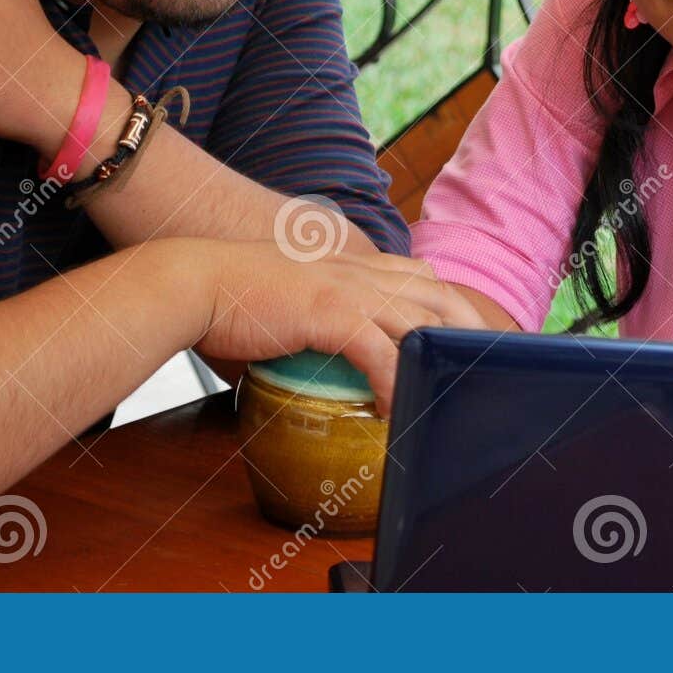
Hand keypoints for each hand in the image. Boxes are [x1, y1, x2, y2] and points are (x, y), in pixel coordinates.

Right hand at [184, 241, 489, 414]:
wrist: (193, 281)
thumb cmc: (231, 297)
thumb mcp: (287, 298)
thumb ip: (313, 321)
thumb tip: (315, 365)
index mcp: (352, 263)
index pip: (422, 276)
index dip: (451, 305)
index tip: (466, 338)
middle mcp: (358, 270)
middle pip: (438, 294)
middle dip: (467, 332)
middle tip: (479, 371)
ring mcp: (346, 289)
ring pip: (419, 321)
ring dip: (439, 361)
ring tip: (448, 396)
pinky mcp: (328, 312)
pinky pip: (380, 351)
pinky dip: (395, 382)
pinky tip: (395, 409)